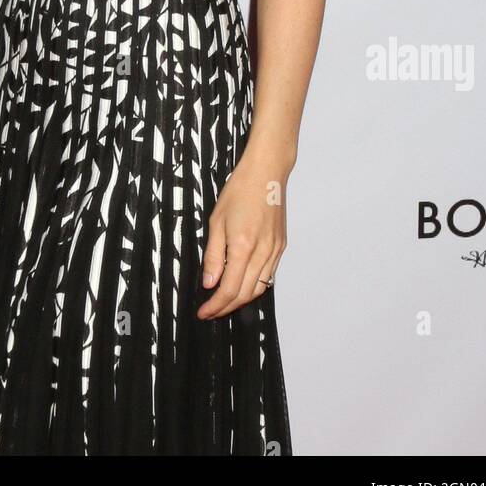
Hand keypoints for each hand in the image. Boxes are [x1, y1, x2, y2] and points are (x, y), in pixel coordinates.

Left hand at [196, 151, 288, 318]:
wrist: (266, 173)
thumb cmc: (240, 190)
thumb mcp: (216, 221)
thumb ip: (213, 255)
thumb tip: (209, 283)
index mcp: (243, 246)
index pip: (229, 289)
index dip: (216, 305)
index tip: (204, 312)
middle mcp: (263, 252)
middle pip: (245, 294)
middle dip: (226, 307)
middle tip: (210, 310)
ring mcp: (275, 250)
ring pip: (259, 288)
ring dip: (241, 300)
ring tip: (224, 301)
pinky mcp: (281, 246)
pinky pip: (268, 275)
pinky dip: (255, 286)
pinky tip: (242, 284)